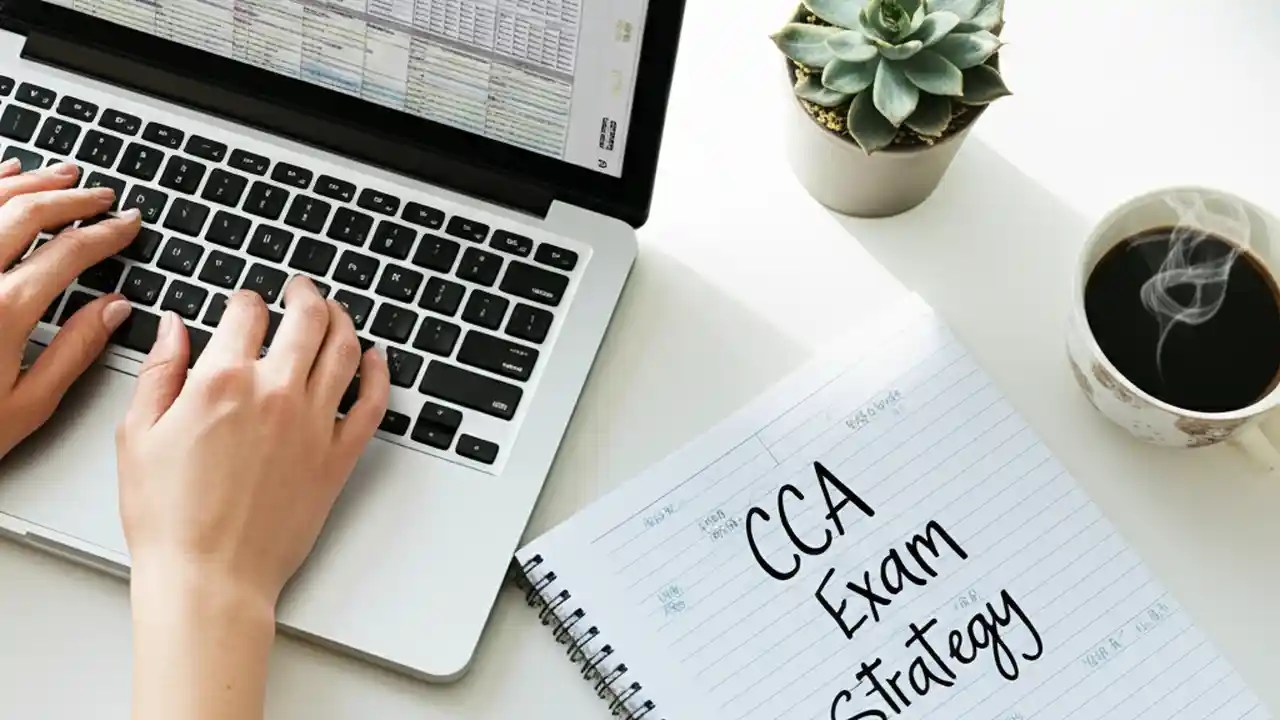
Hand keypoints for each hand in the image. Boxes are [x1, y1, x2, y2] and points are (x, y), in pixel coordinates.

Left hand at [0, 160, 137, 459]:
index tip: (128, 226)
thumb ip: (74, 351)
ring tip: (59, 177)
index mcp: (2, 312)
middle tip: (101, 197)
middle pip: (27, 215)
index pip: (68, 254)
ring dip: (29, 184)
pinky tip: (3, 175)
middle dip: (72, 200)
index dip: (106, 234)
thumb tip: (114, 310)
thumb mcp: (25, 405)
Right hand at [118, 279, 388, 719]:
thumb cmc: (169, 518)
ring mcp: (314, 424)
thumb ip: (160, 371)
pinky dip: (379, 374)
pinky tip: (377, 359)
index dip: (246, 299)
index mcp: (222, 381)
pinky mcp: (338, 457)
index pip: (246, 312)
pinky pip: (372, 403)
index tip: (246, 303)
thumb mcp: (138, 434)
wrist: (209, 578)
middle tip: (302, 289)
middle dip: (305, 294)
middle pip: (307, 318)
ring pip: (345, 350)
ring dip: (343, 321)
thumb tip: (172, 327)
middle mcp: (276, 394)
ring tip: (336, 312)